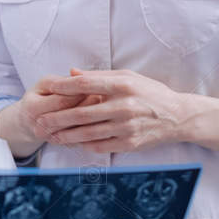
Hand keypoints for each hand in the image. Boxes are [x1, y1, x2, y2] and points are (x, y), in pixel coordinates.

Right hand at [0, 81, 104, 158]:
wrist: (28, 121)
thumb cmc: (40, 96)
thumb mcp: (45, 84)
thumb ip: (63, 81)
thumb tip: (82, 77)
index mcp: (33, 108)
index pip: (63, 100)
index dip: (81, 91)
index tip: (97, 84)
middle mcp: (40, 127)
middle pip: (72, 116)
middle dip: (91, 105)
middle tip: (107, 95)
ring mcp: (50, 138)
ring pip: (79, 129)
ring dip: (95, 118)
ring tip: (107, 105)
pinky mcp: (60, 144)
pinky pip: (81, 138)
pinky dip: (93, 129)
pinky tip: (103, 119)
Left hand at [32, 68, 192, 153]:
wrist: (177, 117)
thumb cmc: (150, 93)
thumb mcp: (128, 77)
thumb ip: (99, 75)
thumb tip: (71, 73)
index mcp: (123, 86)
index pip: (86, 85)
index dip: (64, 87)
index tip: (49, 88)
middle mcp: (124, 107)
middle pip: (82, 114)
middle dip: (57, 118)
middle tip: (40, 120)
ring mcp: (126, 127)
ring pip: (87, 133)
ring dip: (65, 135)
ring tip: (50, 135)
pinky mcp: (129, 143)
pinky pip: (99, 145)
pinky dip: (83, 144)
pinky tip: (72, 142)